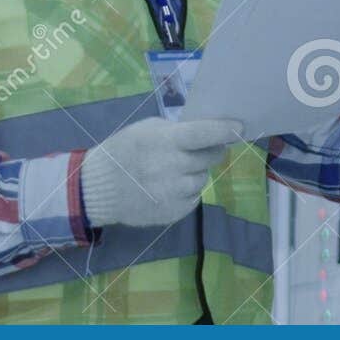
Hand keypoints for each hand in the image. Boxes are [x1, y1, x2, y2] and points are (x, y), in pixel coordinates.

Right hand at [79, 117, 242, 228]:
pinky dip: (185, 192)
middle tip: (193, 150)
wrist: (98, 189)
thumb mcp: (147, 129)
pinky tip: (165, 188)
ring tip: (170, 172)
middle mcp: (174, 168)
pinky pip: (194, 197)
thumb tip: (209, 134)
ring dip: (194, 173)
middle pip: (211, 157)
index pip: (205, 134)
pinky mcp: (174, 212)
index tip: (241, 127)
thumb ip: (178, 131)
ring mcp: (175, 193)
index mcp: (167, 142)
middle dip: (207, 152)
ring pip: (202, 178)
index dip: (225, 130)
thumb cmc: (124, 151)